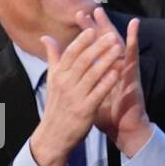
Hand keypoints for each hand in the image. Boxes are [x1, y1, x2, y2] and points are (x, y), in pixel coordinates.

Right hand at [29, 26, 123, 165]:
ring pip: (92, 74)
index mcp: (57, 76)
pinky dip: (107, 81)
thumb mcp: (52, 80)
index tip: (92, 29)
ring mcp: (75, 97)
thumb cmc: (56, 104)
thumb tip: (46, 37)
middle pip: (82, 61)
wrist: (53, 136)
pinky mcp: (85, 110)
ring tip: (118, 48)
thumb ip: (53, 57)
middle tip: (111, 35)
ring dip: (106, 60)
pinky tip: (117, 71)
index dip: (81, 42)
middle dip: (97, 47)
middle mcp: (65, 84)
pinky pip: (98, 92)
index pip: (69, 54)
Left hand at [78, 8, 151, 157]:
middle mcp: (114, 68)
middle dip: (98, 26)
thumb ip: (78, 82)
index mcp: (102, 72)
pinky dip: (133, 41)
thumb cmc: (107, 113)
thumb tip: (65, 76)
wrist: (124, 128)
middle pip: (105, 43)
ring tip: (107, 13)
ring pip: (118, 44)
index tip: (78, 18)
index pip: (93, 48)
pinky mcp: (133, 76)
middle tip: (92, 9)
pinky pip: (132, 56)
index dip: (86, 33)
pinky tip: (133, 28)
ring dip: (112, 28)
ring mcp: (124, 70)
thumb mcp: (88, 95)